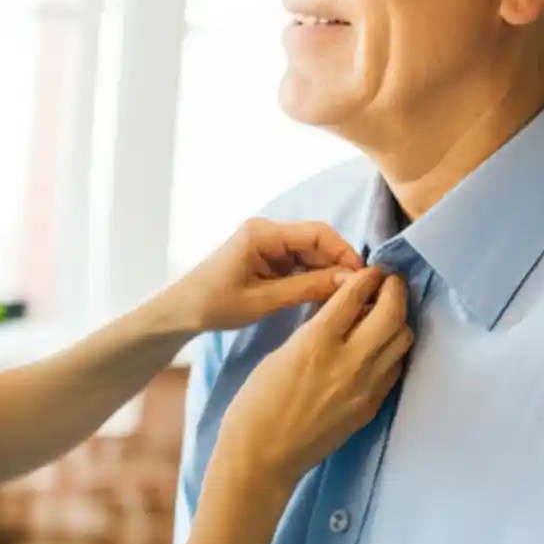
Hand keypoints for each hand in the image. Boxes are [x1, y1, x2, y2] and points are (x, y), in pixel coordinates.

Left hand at [162, 218, 364, 332]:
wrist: (180, 312)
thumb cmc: (214, 304)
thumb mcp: (263, 300)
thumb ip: (307, 288)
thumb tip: (349, 281)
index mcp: (263, 233)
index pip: (317, 233)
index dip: (344, 252)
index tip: (363, 278)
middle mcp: (267, 232)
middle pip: (317, 242)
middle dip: (339, 265)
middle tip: (360, 293)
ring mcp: (267, 245)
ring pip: (311, 254)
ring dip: (328, 273)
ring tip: (348, 298)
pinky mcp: (267, 259)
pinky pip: (299, 264)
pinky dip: (314, 279)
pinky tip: (327, 297)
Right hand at [212, 267, 412, 489]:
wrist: (263, 456)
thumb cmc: (258, 403)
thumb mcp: (281, 352)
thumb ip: (315, 327)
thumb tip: (339, 306)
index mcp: (317, 341)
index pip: (356, 294)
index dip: (367, 275)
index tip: (371, 269)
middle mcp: (349, 360)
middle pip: (392, 311)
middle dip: (394, 289)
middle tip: (388, 282)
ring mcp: (366, 386)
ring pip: (402, 338)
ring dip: (398, 318)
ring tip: (385, 312)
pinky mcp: (371, 406)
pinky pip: (394, 367)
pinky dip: (392, 349)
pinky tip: (379, 346)